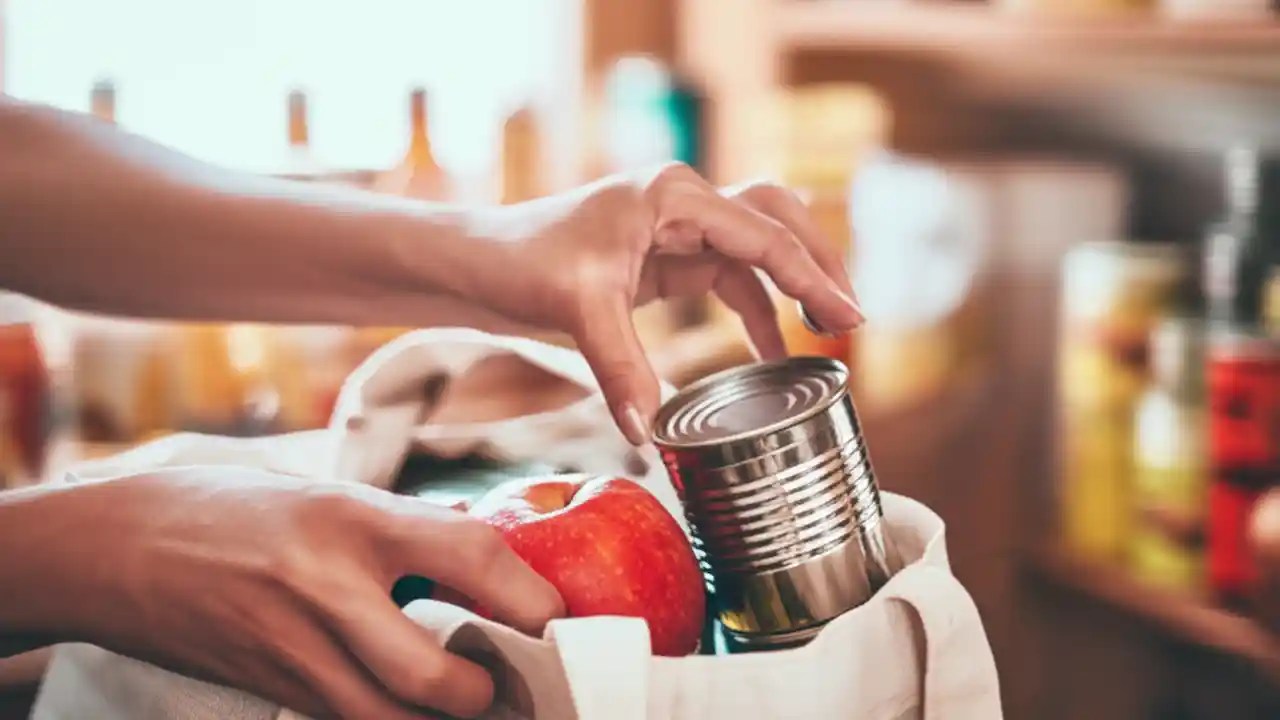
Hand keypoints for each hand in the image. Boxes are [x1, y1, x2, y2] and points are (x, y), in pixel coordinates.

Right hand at [25, 470, 562, 718]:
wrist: (121, 548)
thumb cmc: (236, 508)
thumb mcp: (329, 494)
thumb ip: (407, 530)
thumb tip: (492, 554)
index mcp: (351, 517)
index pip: (467, 553)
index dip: (529, 594)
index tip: (558, 615)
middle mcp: (324, 587)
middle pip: (431, 674)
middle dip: (489, 693)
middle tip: (519, 681)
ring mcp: (293, 648)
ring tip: (475, 700)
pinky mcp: (274, 688)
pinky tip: (415, 706)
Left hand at [476, 163, 861, 444]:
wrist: (479, 262)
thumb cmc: (520, 261)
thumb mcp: (577, 311)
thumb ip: (622, 369)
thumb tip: (649, 432)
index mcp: (672, 195)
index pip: (761, 233)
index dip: (810, 277)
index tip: (849, 318)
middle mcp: (682, 202)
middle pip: (777, 218)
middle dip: (819, 262)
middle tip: (852, 318)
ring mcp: (676, 228)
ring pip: (757, 247)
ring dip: (793, 286)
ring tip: (828, 333)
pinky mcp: (664, 258)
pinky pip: (727, 278)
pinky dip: (753, 309)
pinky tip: (767, 350)